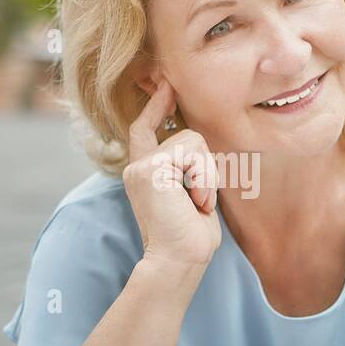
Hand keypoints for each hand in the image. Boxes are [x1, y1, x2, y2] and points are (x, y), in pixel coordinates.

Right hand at [122, 79, 221, 271]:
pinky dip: (203, 179)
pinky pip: (192, 152)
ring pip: (193, 141)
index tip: (165, 83)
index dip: (156, 105)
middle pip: (187, 135)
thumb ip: (188, 170)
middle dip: (206, 168)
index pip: (145, 128)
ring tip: (196, 204)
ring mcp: (141, 166)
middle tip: (199, 202)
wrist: (179, 261)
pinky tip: (195, 202)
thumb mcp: (192, 195)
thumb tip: (198, 144)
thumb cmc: (191, 238)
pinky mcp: (150, 168)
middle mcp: (137, 166)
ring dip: (207, 176)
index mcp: (145, 172)